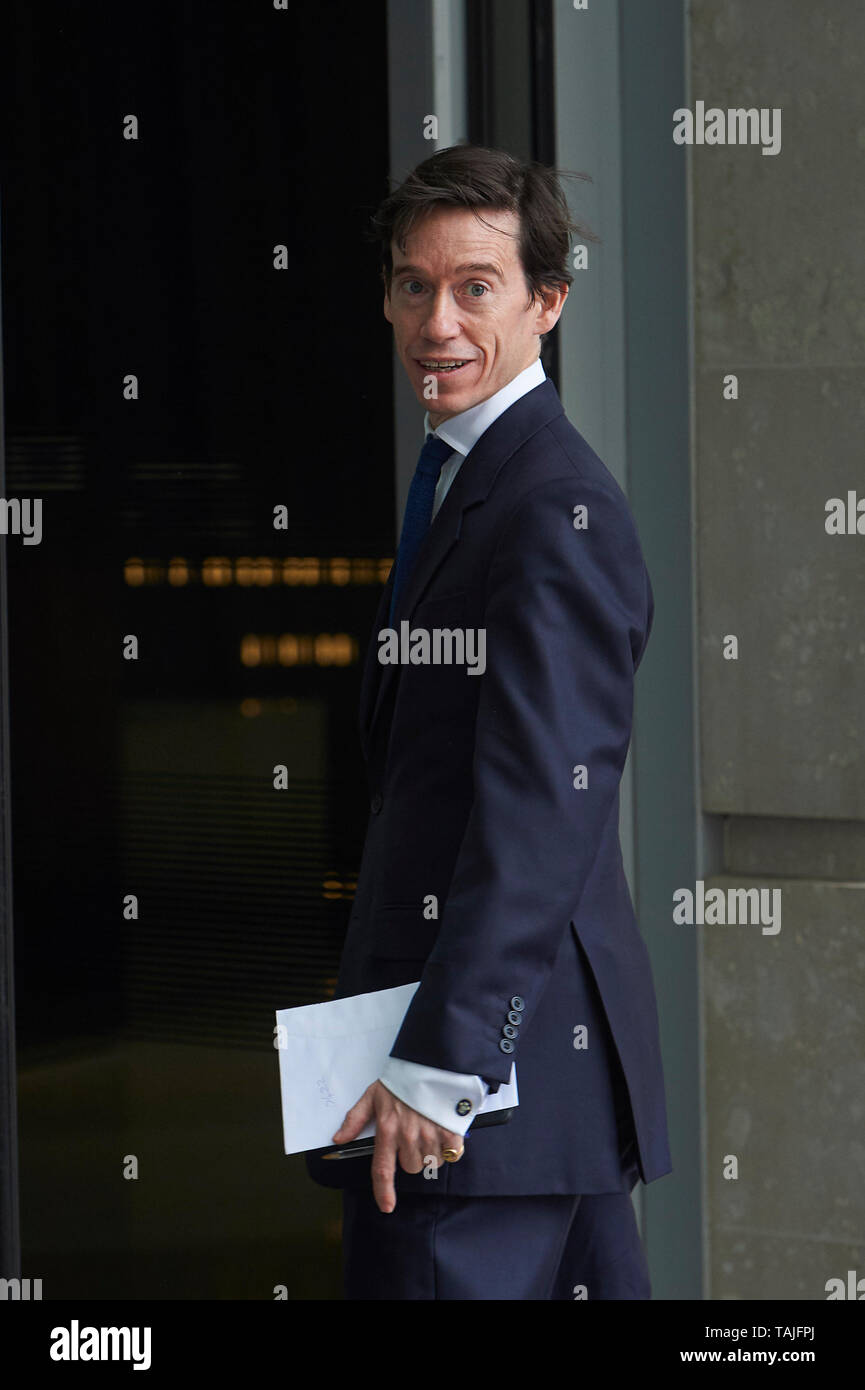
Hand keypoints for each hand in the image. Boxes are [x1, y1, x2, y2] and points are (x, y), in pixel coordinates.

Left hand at [332, 1080, 463, 1213]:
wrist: (431, 1063)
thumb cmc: (401, 1081)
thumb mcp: (372, 1095)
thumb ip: (355, 1119)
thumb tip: (338, 1139)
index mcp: (387, 1129)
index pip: (382, 1169)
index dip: (383, 1191)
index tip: (386, 1206)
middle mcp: (408, 1136)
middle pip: (410, 1167)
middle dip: (410, 1157)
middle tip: (413, 1135)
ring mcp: (430, 1135)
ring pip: (429, 1163)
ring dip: (429, 1152)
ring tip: (428, 1130)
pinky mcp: (450, 1131)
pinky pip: (451, 1154)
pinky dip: (450, 1149)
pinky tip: (445, 1133)